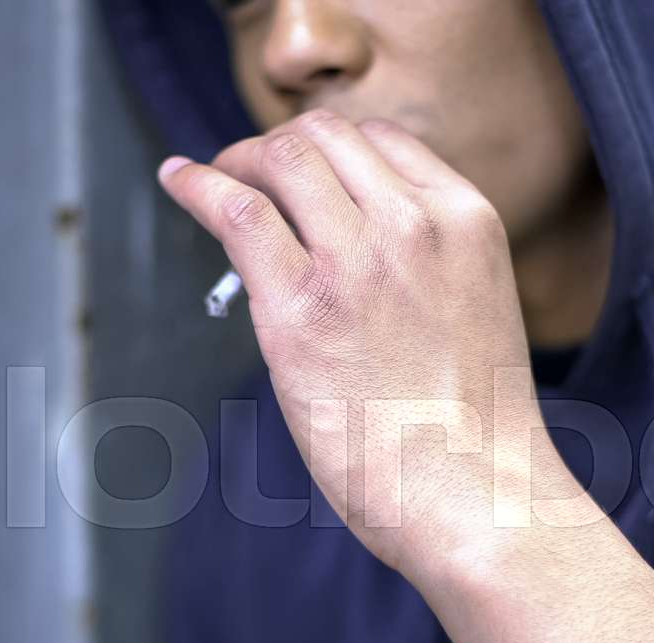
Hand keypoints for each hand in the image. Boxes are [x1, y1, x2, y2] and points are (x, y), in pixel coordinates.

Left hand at [157, 110, 550, 576]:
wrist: (475, 493)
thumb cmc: (475, 429)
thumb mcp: (475, 309)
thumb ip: (427, 263)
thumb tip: (351, 250)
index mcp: (466, 221)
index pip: (384, 142)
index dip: (331, 147)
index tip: (303, 169)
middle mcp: (413, 224)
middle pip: (326, 137)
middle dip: (280, 146)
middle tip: (251, 172)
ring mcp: (356, 261)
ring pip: (282, 159)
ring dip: (239, 160)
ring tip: (215, 178)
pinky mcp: (299, 308)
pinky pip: (236, 212)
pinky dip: (198, 184)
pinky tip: (178, 179)